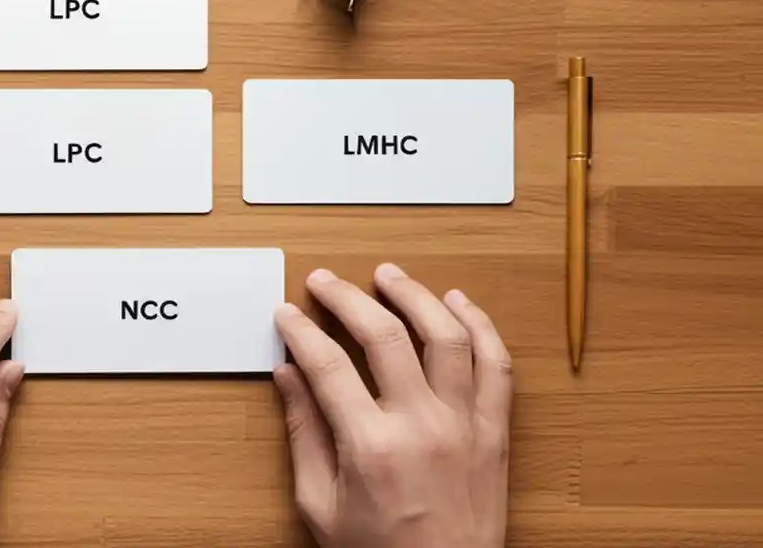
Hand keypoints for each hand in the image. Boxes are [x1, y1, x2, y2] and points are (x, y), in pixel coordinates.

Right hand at [273, 264, 512, 547]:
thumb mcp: (321, 506)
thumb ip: (304, 435)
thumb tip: (288, 378)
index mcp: (371, 447)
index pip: (327, 365)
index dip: (301, 331)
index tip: (287, 313)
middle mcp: (422, 427)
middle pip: (384, 335)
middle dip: (347, 299)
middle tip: (326, 281)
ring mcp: (465, 425)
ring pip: (446, 336)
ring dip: (416, 296)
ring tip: (389, 276)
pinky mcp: (495, 432)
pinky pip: (497, 364)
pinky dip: (480, 326)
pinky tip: (458, 304)